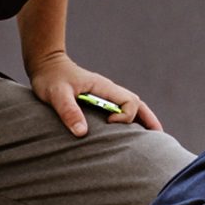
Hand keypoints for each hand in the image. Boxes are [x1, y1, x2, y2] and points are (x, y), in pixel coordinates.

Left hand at [26, 51, 163, 136]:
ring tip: (153, 138)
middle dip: (149, 120)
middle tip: (158, 139)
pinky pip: (122, 109)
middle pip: (138, 104)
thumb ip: (69, 111)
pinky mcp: (100, 99)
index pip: (129, 101)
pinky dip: (132, 119)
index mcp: (104, 88)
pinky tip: (132, 132)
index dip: (124, 116)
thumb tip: (82, 133)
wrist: (47, 66)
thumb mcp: (56, 95)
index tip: (109, 124)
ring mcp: (106, 94)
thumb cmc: (51, 79)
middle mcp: (109, 91)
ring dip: (144, 120)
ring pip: (133, 106)